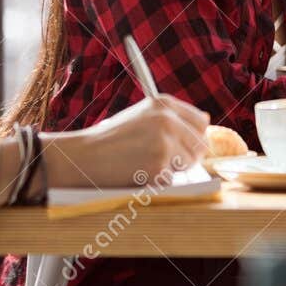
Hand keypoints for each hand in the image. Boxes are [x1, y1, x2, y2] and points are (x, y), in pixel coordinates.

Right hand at [41, 94, 209, 187]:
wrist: (81, 156)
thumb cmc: (108, 141)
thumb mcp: (140, 118)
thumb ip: (170, 121)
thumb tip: (203, 133)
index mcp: (163, 104)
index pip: (201, 121)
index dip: (194, 136)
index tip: (185, 145)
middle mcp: (167, 119)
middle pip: (201, 144)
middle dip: (187, 155)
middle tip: (162, 159)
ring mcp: (164, 143)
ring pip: (189, 164)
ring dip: (172, 169)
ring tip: (144, 163)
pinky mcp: (159, 166)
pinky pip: (172, 180)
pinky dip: (158, 182)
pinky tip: (138, 173)